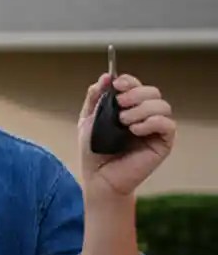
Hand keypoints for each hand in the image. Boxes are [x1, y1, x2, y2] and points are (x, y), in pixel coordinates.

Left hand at [78, 72, 175, 198]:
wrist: (98, 177)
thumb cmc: (94, 150)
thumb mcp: (88, 119)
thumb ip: (95, 98)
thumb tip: (105, 77)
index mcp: (129, 107)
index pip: (137, 86)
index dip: (129, 81)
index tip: (116, 85)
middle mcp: (145, 115)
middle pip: (153, 92)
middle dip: (136, 94)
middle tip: (120, 104)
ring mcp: (155, 129)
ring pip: (162, 106)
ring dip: (141, 109)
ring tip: (123, 122)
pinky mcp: (163, 143)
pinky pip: (167, 125)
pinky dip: (152, 122)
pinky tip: (135, 130)